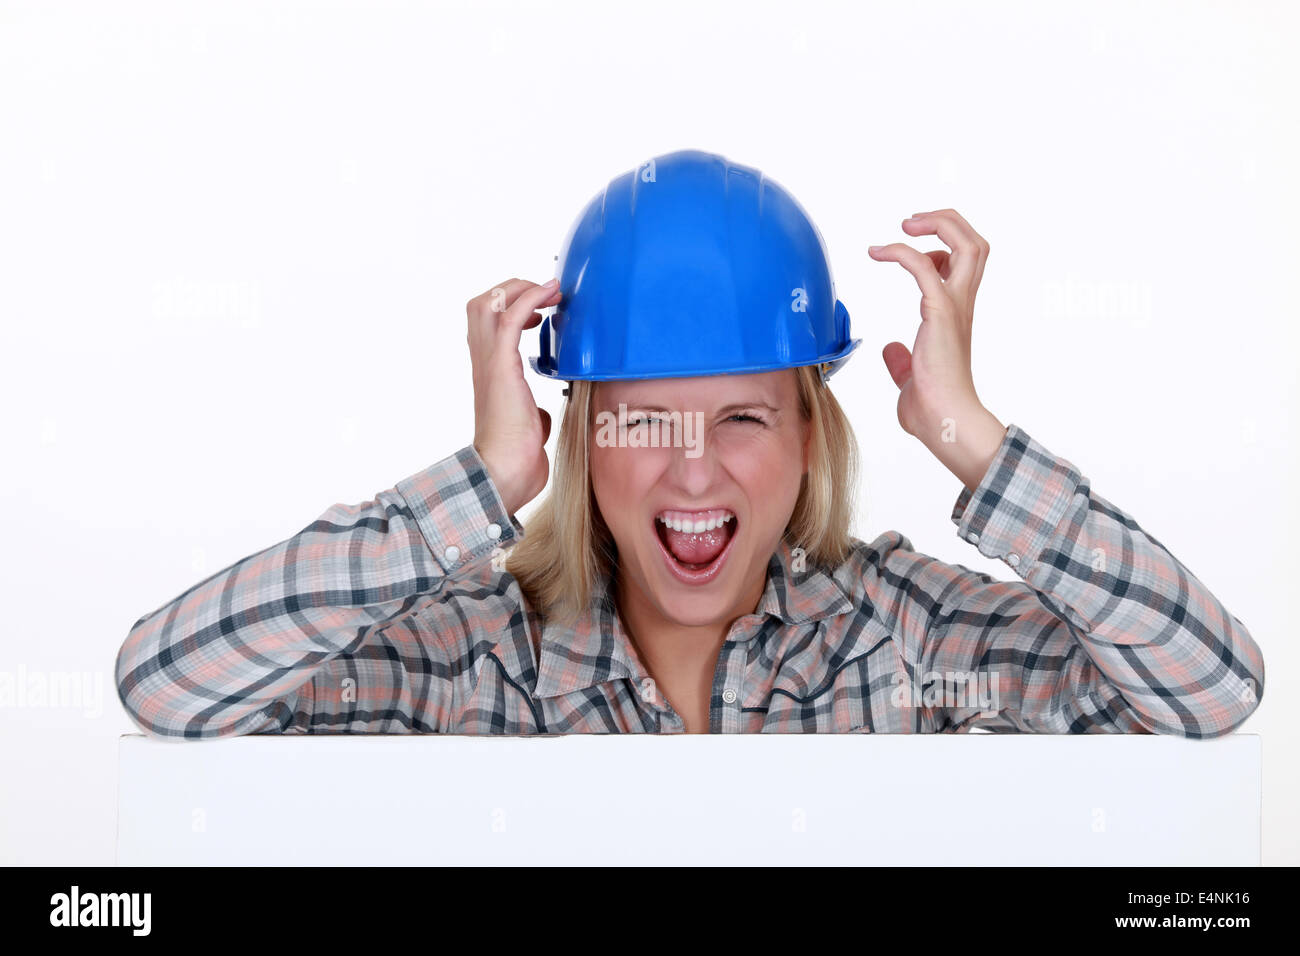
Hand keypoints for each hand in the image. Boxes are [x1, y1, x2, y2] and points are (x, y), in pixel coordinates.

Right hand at [467, 278, 561, 514]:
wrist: (505, 471)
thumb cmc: (517, 455)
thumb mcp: (529, 424)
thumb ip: (531, 411)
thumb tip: (539, 413)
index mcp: (489, 372)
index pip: (487, 323)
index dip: (512, 307)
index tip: (541, 313)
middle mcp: (483, 361)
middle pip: (482, 304)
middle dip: (513, 289)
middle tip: (545, 295)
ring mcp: (489, 362)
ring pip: (489, 303)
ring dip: (521, 289)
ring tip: (549, 290)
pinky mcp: (501, 366)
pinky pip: (510, 318)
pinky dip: (529, 298)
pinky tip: (550, 293)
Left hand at [868, 209, 1005, 490]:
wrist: (943, 423)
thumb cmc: (930, 410)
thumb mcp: (909, 380)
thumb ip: (901, 363)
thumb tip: (890, 351)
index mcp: (957, 315)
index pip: (963, 264)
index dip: (941, 248)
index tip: (912, 248)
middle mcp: (962, 305)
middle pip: (975, 244)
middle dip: (946, 222)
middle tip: (911, 222)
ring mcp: (955, 307)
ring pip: (966, 245)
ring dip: (936, 224)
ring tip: (904, 224)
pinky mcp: (939, 313)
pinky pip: (923, 266)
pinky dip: (901, 251)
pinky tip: (877, 252)